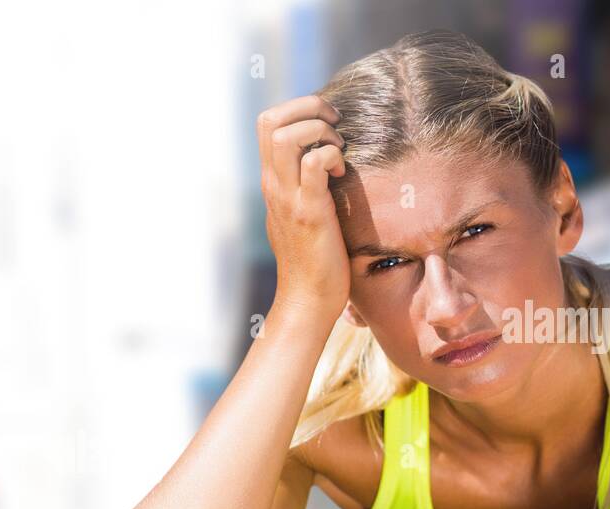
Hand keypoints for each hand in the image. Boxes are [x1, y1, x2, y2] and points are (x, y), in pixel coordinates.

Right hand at [256, 94, 349, 314]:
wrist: (307, 300)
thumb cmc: (312, 261)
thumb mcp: (299, 215)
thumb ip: (302, 187)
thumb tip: (321, 164)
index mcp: (271, 182)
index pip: (267, 122)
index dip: (298, 110)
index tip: (327, 126)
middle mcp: (273, 185)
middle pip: (270, 120)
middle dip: (308, 108)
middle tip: (334, 127)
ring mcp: (288, 198)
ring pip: (286, 135)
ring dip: (319, 131)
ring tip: (337, 150)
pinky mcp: (309, 212)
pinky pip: (315, 163)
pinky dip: (332, 156)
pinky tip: (341, 174)